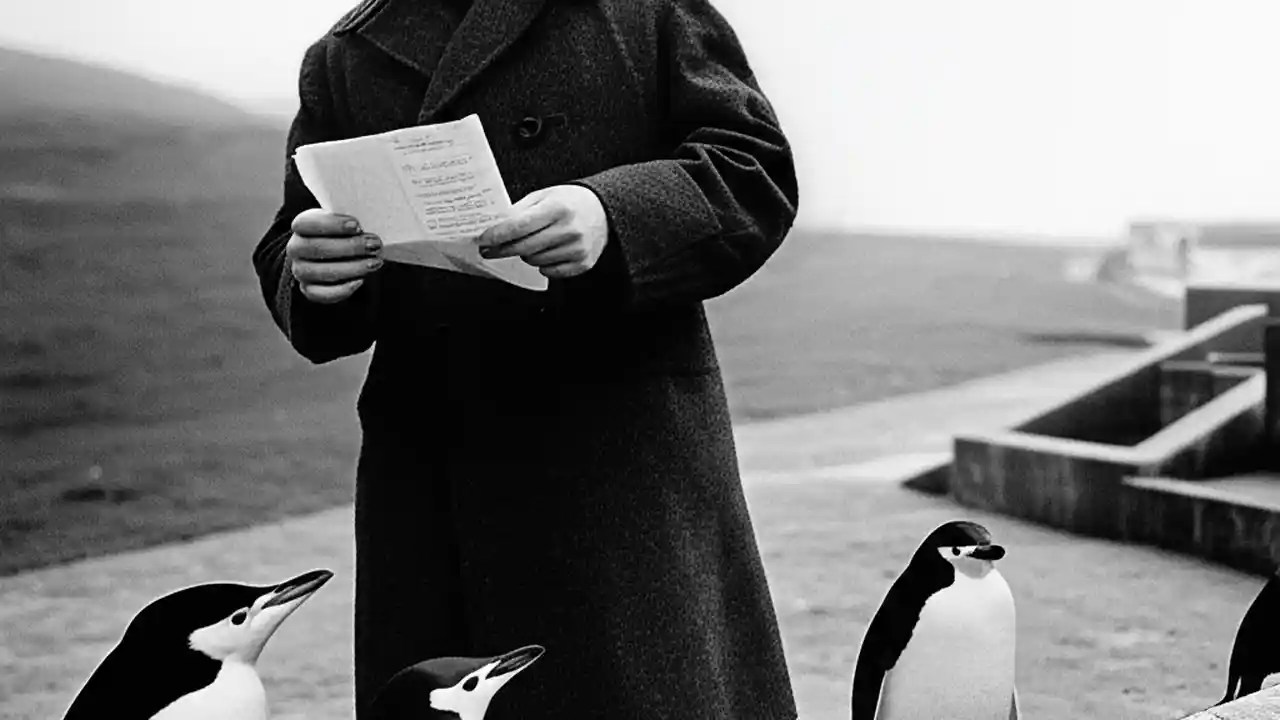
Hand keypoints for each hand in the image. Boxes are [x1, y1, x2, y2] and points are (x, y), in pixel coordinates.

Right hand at [286, 209, 383, 303]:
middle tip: (374, 245)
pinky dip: (341, 290)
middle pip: (316, 248)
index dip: (331, 224)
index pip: (306, 223)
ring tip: (374, 263)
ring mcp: (300, 270)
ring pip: (319, 272)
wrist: (342, 253)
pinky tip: (360, 281)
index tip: (357, 225)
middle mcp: (296, 248)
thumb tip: (368, 226)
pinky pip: (320, 294)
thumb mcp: (346, 221)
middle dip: (349, 247)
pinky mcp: (309, 289)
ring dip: (351, 268)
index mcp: (301, 225)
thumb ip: (352, 222)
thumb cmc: (346, 233)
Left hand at [476, 185, 608, 278]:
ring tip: (529, 244)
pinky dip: (542, 265)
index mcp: (557, 208)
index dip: (497, 235)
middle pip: (524, 247)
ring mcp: (577, 249)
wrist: (605, 211)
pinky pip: (549, 272)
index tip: (483, 240)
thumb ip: (520, 210)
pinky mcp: (582, 264)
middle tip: (489, 250)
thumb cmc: (570, 202)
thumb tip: (494, 227)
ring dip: (525, 255)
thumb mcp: (545, 196)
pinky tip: (546, 252)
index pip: (519, 226)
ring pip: (535, 261)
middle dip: (502, 249)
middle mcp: (569, 229)